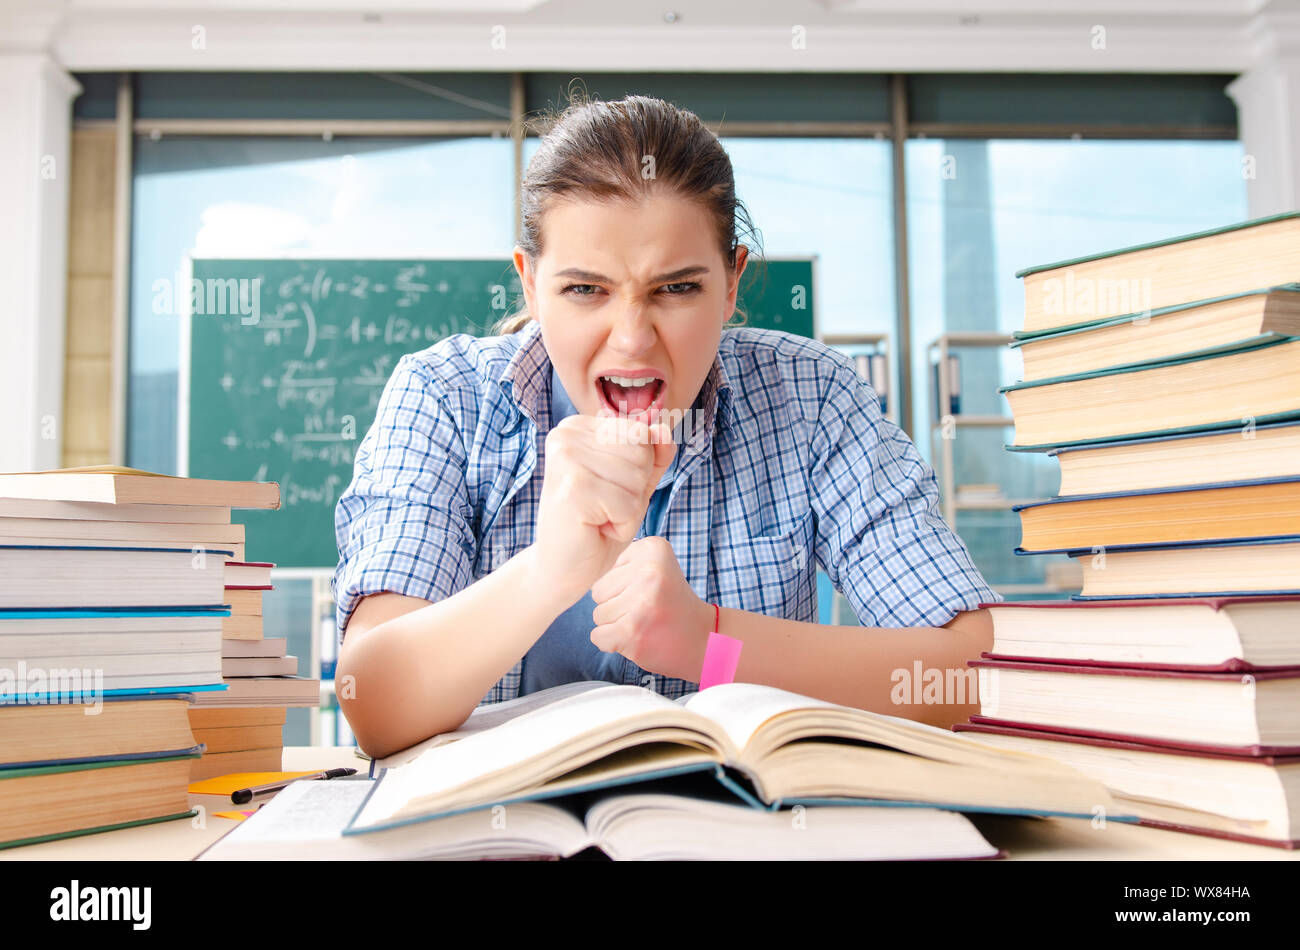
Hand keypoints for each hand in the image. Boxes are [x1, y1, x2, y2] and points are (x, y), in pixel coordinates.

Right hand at [533, 410, 676, 602]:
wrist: (562, 568)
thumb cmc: (597, 524)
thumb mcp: (634, 484)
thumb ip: (653, 455)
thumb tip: (665, 430)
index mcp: (577, 427)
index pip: (642, 433)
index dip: (638, 471)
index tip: (607, 491)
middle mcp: (566, 435)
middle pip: (642, 451)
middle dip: (636, 489)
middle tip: (604, 508)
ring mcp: (566, 458)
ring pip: (638, 477)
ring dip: (629, 509)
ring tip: (600, 518)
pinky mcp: (572, 487)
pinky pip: (629, 504)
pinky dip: (622, 525)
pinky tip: (596, 529)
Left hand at [589, 536, 713, 682]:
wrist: (705, 639)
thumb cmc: (672, 603)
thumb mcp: (656, 565)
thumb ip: (625, 562)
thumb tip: (585, 572)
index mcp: (655, 548)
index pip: (608, 569)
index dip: (624, 585)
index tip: (651, 590)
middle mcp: (649, 572)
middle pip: (598, 591)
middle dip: (616, 604)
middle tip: (647, 609)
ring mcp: (641, 603)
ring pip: (597, 614)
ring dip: (616, 624)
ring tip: (644, 623)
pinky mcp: (632, 632)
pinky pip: (598, 636)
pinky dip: (612, 642)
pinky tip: (637, 638)